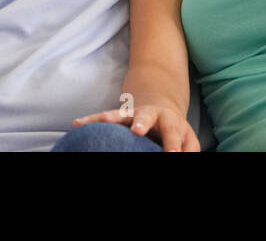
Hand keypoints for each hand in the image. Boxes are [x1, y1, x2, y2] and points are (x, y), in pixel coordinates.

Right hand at [72, 103, 199, 150]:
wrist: (161, 109)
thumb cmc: (176, 132)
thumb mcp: (188, 140)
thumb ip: (188, 149)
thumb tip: (182, 156)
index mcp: (170, 121)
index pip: (173, 134)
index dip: (173, 145)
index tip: (172, 155)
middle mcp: (151, 115)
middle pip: (147, 117)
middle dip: (142, 123)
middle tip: (138, 130)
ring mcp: (133, 114)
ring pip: (121, 113)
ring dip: (112, 116)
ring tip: (103, 119)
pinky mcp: (119, 116)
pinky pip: (102, 117)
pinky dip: (91, 120)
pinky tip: (77, 124)